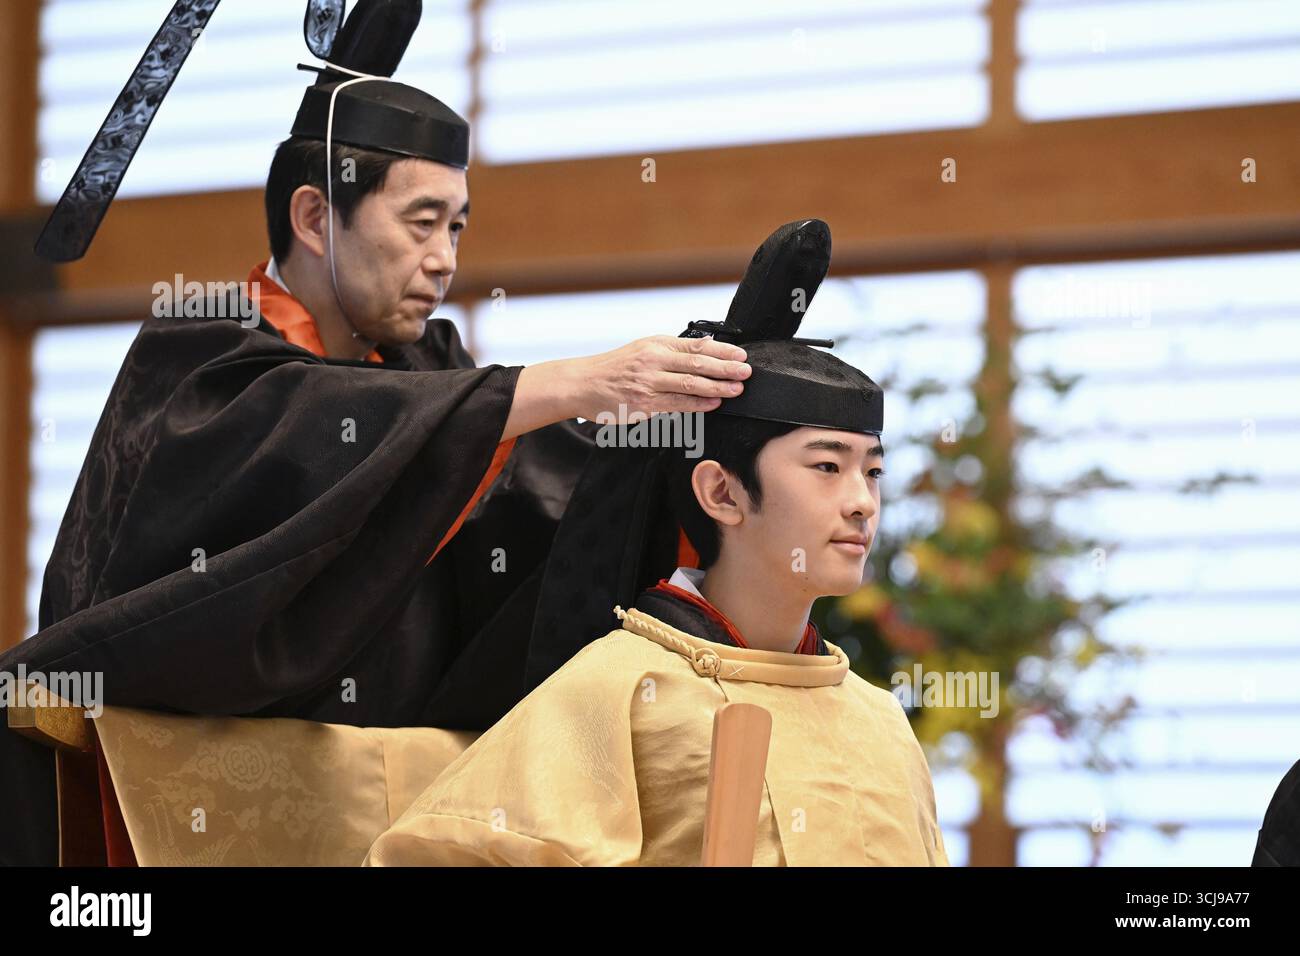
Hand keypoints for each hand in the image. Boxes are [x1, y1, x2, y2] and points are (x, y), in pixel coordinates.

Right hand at [504, 336, 749, 440]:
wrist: (582, 384)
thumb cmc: (615, 367)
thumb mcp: (643, 349)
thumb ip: (672, 351)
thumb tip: (706, 349)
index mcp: (656, 345)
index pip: (696, 346)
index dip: (722, 351)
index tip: (741, 356)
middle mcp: (653, 361)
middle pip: (697, 364)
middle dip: (725, 368)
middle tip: (746, 372)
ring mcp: (648, 383)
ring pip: (689, 385)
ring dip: (717, 387)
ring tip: (736, 389)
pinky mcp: (643, 405)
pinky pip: (676, 405)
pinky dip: (698, 404)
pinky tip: (713, 403)